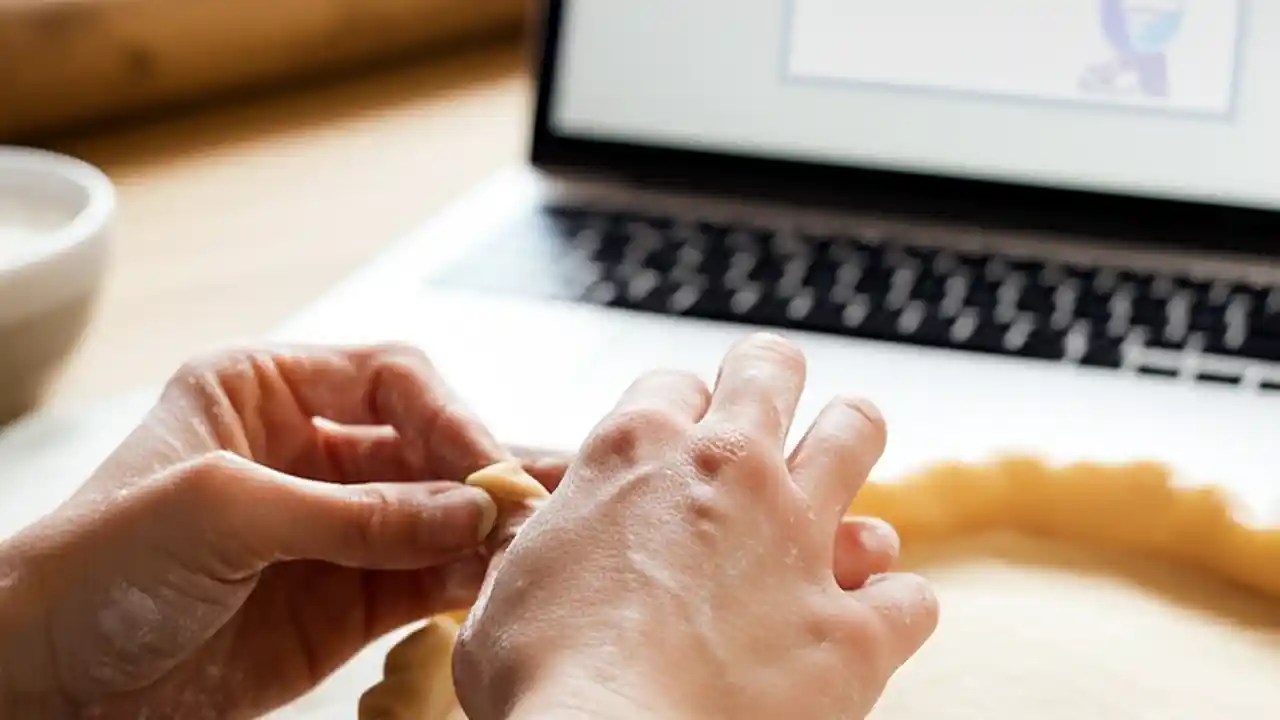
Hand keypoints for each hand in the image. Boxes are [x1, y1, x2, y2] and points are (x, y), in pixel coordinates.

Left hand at [0, 345, 554, 717]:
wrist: (49, 685)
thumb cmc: (97, 568)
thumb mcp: (223, 511)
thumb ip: (354, 512)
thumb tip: (470, 511)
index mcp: (264, 391)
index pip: (390, 379)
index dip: (447, 416)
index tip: (485, 468)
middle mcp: (307, 452)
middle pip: (426, 445)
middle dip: (480, 473)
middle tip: (533, 504)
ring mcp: (332, 529)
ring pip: (437, 515)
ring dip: (485, 529)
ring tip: (538, 543)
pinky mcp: (344, 601)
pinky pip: (423, 580)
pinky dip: (463, 581)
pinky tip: (496, 582)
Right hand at [453, 334, 937, 719]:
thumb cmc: (541, 676)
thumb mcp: (514, 584)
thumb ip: (552, 542)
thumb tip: (555, 539)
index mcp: (637, 451)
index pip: (671, 385)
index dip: (674, 413)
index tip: (671, 445)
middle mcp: (728, 470)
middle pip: (772, 370)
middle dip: (769, 379)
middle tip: (763, 411)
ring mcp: (800, 540)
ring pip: (857, 434)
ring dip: (850, 448)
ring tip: (837, 487)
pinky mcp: (854, 628)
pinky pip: (907, 595)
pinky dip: (890, 607)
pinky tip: (868, 623)